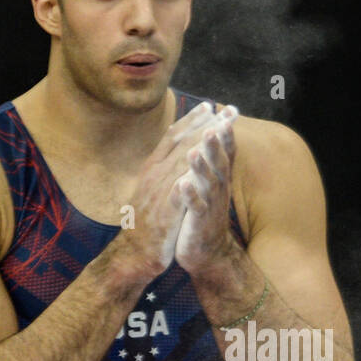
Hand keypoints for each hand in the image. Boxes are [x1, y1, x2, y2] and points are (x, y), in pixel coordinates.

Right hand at [114, 101, 217, 279]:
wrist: (134, 255)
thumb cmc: (148, 222)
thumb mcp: (155, 190)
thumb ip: (165, 170)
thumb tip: (178, 152)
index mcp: (153, 168)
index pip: (173, 137)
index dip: (192, 120)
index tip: (210, 105)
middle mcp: (154, 175)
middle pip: (181, 144)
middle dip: (205, 125)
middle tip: (226, 110)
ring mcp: (157, 193)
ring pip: (181, 162)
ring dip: (202, 144)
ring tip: (220, 129)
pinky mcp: (163, 214)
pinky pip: (176, 193)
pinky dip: (187, 180)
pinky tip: (201, 167)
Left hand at [174, 107, 238, 276]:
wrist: (206, 252)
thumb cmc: (204, 214)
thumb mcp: (210, 185)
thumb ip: (212, 161)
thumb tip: (213, 133)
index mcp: (218, 178)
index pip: (224, 151)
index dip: (225, 131)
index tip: (226, 110)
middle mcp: (217, 189)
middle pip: (219, 162)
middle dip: (216, 143)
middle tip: (216, 123)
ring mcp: (209, 206)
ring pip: (208, 183)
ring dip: (202, 167)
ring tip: (196, 151)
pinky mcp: (199, 223)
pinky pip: (195, 208)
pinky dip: (190, 196)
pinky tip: (182, 185)